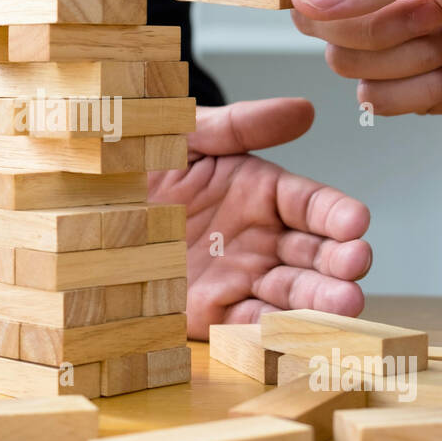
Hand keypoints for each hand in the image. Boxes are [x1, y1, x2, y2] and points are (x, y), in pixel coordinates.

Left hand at [148, 98, 371, 338]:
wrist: (85, 206)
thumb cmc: (136, 163)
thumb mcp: (183, 134)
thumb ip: (239, 126)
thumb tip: (303, 109)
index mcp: (260, 191)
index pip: (311, 203)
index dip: (336, 213)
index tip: (357, 220)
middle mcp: (259, 237)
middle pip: (313, 253)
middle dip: (341, 260)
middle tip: (357, 263)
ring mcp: (239, 276)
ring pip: (292, 292)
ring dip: (321, 301)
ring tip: (346, 304)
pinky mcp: (212, 313)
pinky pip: (250, 324)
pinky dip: (276, 331)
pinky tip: (297, 331)